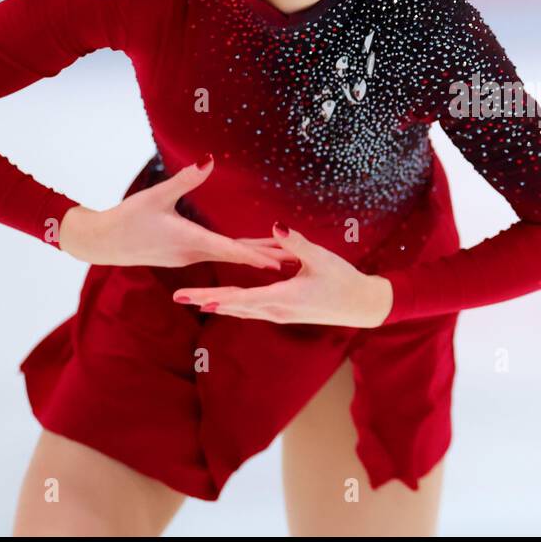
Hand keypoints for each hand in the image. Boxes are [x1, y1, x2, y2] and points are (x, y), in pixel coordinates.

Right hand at [58, 156, 291, 271]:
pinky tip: (249, 254)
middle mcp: (193, 253)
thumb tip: (209, 159)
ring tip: (281, 257)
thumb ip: (185, 179)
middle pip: (236, 256)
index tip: (279, 262)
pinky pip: (216, 256)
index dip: (256, 256)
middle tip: (295, 260)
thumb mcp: (156, 195)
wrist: (102, 242)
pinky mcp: (183, 256)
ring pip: (227, 256)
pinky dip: (236, 255)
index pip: (230, 250)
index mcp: (190, 240)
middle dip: (265, 257)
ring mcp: (188, 258)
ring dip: (253, 256)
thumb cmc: (127, 217)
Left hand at [171, 223, 394, 327]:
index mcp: (283, 297)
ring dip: (217, 304)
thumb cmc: (344, 279)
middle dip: (206, 301)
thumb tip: (276, 227)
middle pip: (234, 306)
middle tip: (179, 297)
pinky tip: (224, 303)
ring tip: (194, 300)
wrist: (361, 305)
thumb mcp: (321, 258)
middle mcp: (277, 310)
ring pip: (242, 310)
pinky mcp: (285, 312)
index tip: (195, 298)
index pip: (242, 298)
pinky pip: (253, 309)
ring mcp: (280, 314)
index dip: (217, 297)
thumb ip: (296, 243)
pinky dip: (234, 305)